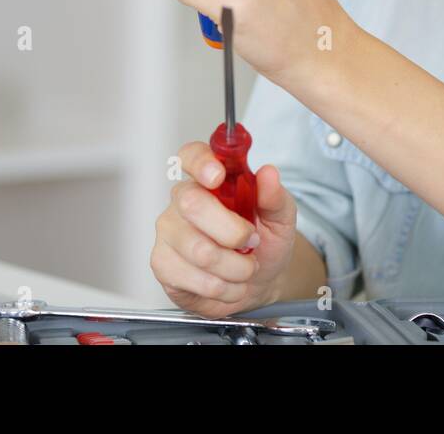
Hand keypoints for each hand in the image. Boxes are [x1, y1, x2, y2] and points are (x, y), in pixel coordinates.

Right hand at [150, 141, 297, 318]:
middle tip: (252, 241)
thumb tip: (268, 173)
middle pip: (193, 204)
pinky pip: (192, 277)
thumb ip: (275, 196)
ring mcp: (169, 232)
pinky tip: (227, 283)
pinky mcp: (162, 264)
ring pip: (199, 249)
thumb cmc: (265, 243)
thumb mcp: (281, 218)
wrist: (259, 283)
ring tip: (244, 267)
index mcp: (211, 179)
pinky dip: (222, 286)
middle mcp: (183, 200)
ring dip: (235, 267)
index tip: (217, 176)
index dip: (200, 162)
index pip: (192, 156)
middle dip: (234, 231)